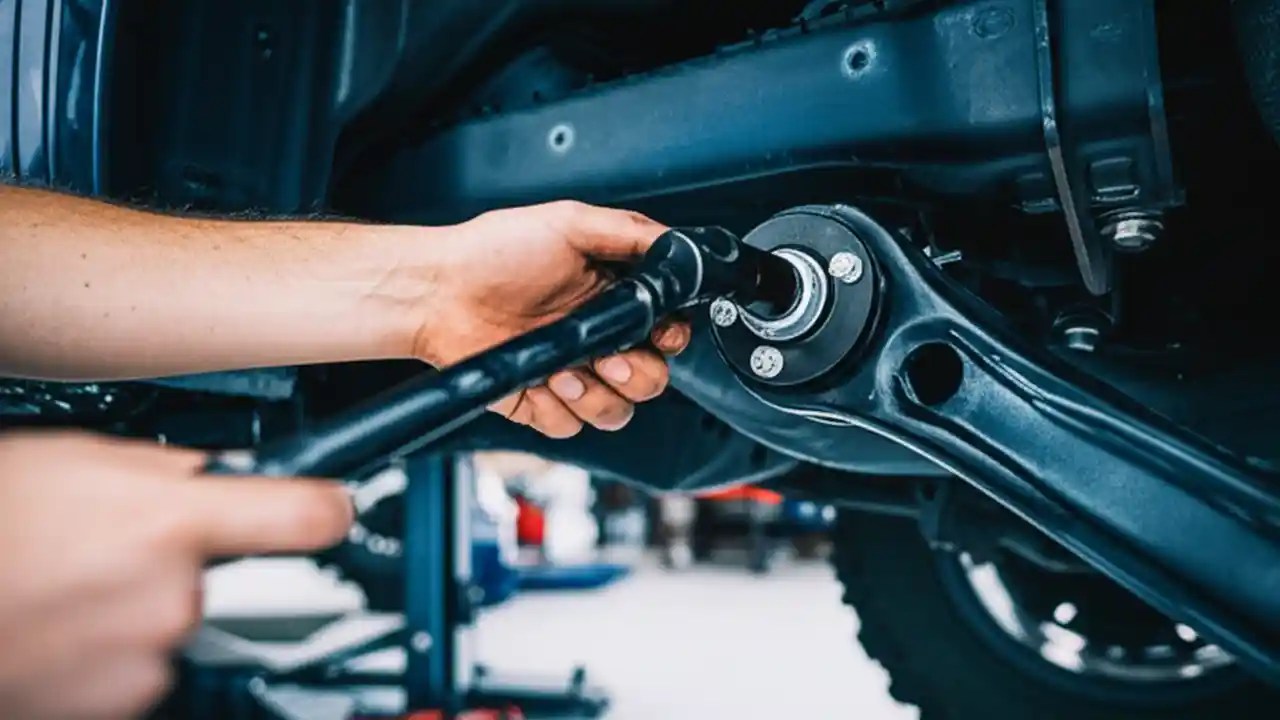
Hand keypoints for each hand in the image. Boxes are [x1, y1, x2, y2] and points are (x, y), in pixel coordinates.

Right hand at [0, 432, 352, 719]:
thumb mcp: (78, 461)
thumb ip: (169, 471)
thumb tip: (220, 474)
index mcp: (172, 523)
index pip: (311, 516)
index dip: (334, 509)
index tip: (341, 509)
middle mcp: (174, 598)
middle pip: (235, 575)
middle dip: (194, 560)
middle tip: (123, 547)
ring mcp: (147, 659)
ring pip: (185, 623)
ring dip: (146, 607)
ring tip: (74, 584)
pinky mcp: (119, 705)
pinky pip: (145, 667)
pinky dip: (116, 649)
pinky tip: (65, 622)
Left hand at [412, 201, 691, 437]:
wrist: (438, 290)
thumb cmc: (494, 252)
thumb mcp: (570, 223)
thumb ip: (630, 232)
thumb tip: (676, 244)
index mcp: (612, 300)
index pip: (667, 333)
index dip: (672, 339)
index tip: (661, 335)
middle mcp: (596, 340)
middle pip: (651, 380)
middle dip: (639, 376)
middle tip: (612, 360)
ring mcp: (570, 374)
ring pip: (616, 412)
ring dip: (596, 396)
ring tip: (564, 371)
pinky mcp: (538, 402)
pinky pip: (568, 426)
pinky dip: (556, 409)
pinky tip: (539, 380)